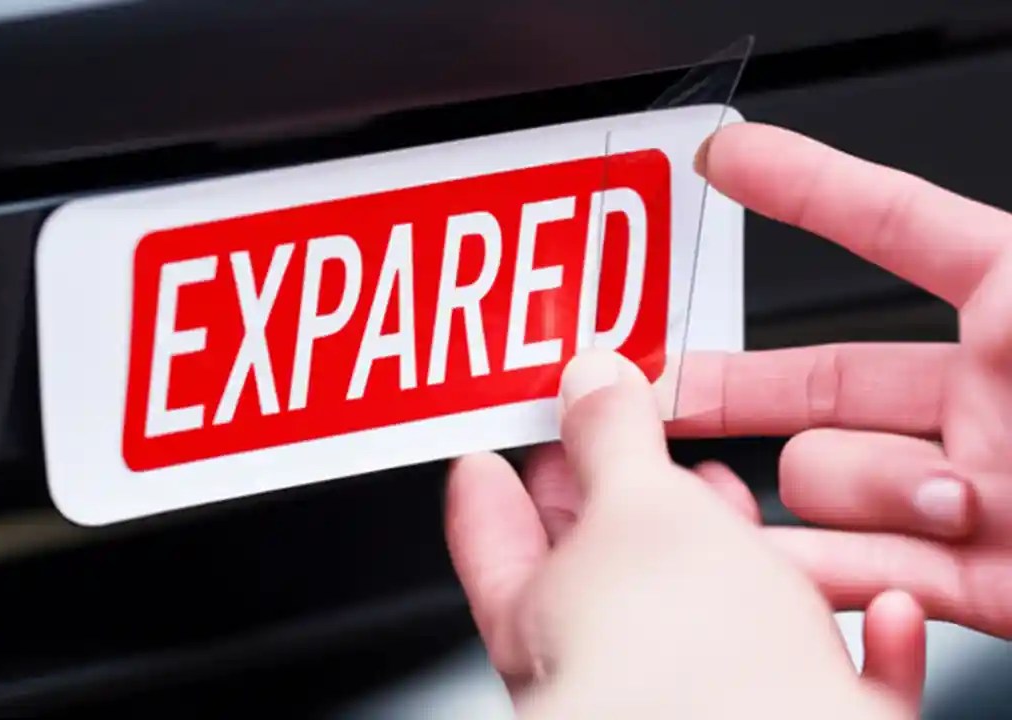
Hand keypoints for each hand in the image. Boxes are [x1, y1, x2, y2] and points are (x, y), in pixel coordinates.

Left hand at [446, 349, 922, 718]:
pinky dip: (860, 646)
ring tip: (743, 505)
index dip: (489, 489)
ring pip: (716, 627)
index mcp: (537, 617)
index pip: (493, 536)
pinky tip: (887, 612)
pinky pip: (828, 685)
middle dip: (626, 503)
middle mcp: (606, 672)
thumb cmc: (683, 652)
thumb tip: (587, 382)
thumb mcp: (637, 503)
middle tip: (624, 445)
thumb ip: (610, 438)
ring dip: (742, 562)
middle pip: (606, 574)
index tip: (486, 448)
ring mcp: (696, 705)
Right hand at [665, 122, 1011, 638]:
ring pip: (830, 479)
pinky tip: (801, 562)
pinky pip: (862, 568)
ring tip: (951, 507)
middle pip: (816, 377)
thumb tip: (892, 189)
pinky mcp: (976, 583)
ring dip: (864, 492)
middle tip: (648, 386)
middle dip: (728, 380)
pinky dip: (825, 567)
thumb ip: (1003, 265)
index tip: (725, 162)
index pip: (889, 227)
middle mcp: (989, 399)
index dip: (802, 186)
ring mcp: (971, 492)